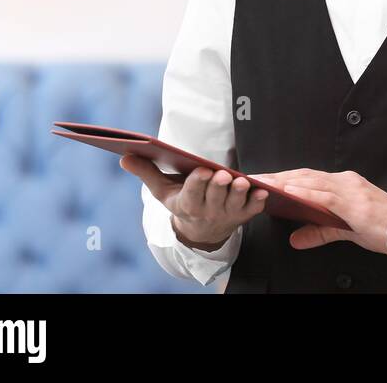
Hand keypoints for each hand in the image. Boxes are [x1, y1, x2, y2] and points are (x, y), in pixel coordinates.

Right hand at [120, 154, 267, 250]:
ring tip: (242, 181)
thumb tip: (124, 156)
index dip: (197, 183)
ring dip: (239, 193)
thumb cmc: (181, 201)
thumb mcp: (162, 190)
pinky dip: (257, 202)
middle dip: (219, 187)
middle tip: (224, 175)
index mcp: (187, 204)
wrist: (201, 231)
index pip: (191, 194)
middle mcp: (207, 212)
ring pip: (234, 204)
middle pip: (214, 198)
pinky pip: (252, 210)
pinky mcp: (243, 216)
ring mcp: (227, 214)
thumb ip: (146, 171)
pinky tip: (262, 191)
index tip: (202, 171)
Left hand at [251, 168, 386, 262]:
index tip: (261, 179)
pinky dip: (308, 193)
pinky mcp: (358, 205)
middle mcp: (348, 182)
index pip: (308, 178)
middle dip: (277, 177)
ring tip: (264, 183)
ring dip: (286, 182)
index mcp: (346, 186)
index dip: (283, 177)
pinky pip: (328, 197)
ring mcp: (353, 191)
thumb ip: (321, 232)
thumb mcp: (348, 232)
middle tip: (252, 178)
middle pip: (305, 176)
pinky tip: (291, 192)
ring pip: (313, 182)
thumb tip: (296, 238)